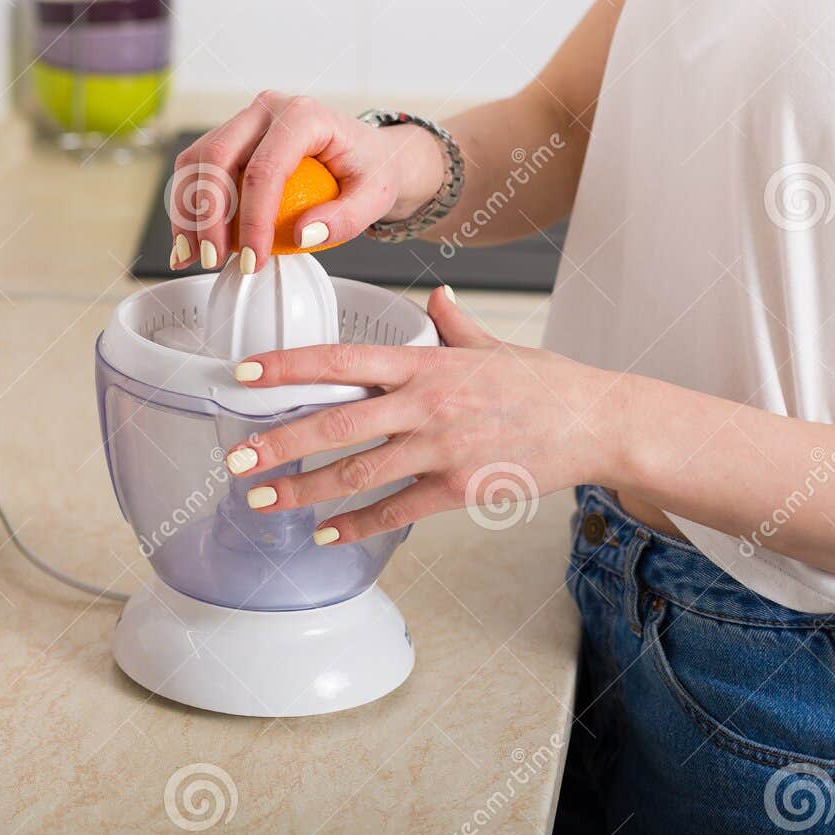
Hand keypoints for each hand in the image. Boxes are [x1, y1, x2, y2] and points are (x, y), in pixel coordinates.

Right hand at [167, 91, 444, 270]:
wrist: (364, 154)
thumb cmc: (369, 171)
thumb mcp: (375, 198)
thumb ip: (345, 218)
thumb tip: (301, 233)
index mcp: (304, 116)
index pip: (265, 168)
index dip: (252, 219)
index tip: (253, 259)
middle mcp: (267, 110)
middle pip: (217, 157)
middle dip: (208, 215)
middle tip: (213, 259)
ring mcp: (243, 122)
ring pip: (197, 162)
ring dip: (187, 212)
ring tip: (191, 256)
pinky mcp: (229, 140)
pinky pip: (196, 170)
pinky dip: (186, 207)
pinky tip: (188, 244)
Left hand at [224, 288, 625, 542]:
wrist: (599, 423)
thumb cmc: (546, 385)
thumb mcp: (495, 345)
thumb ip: (455, 325)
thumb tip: (437, 299)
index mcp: (425, 363)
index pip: (340, 360)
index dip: (287, 367)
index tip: (244, 374)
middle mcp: (425, 403)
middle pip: (335, 424)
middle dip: (279, 443)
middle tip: (235, 459)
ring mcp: (441, 448)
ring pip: (357, 473)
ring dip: (303, 491)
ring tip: (263, 502)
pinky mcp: (460, 488)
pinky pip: (396, 511)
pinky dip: (358, 526)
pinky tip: (326, 534)